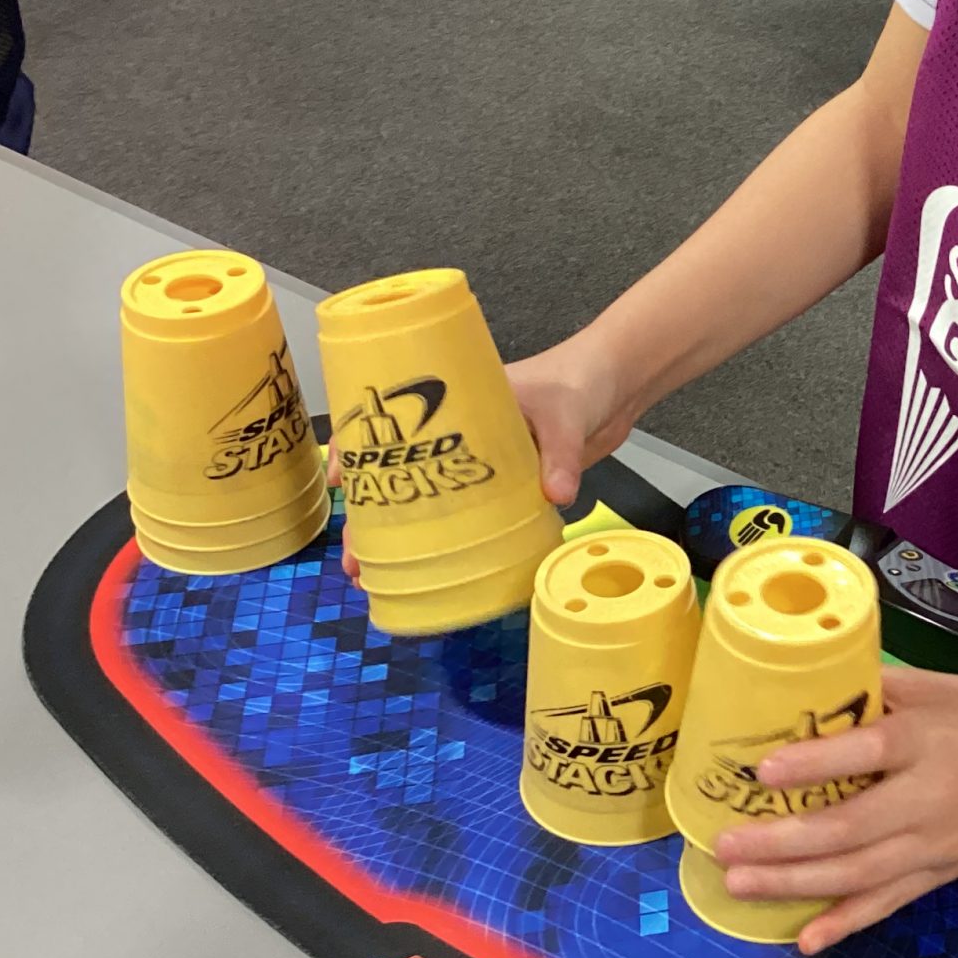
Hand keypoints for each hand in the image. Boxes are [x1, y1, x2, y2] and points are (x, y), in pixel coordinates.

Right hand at [329, 334, 636, 584]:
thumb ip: (561, 454)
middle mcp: (458, 434)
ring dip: (402, 537)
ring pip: (430, 500)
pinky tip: (437, 573)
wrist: (617, 383)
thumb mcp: (566, 414)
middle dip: (371, 518)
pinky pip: (470, 513)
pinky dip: (452, 540)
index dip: (355, 449)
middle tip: (357, 560)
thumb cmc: (580, 380)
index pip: (389, 421)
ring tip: (379, 577)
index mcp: (458, 402)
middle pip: (401, 475)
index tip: (340, 483)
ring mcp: (480, 461)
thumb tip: (555, 495)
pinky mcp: (508, 484)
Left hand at [711, 669, 957, 954]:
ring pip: (859, 874)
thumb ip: (877, 690)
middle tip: (724, 847)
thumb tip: (808, 687)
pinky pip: (891, 902)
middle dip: (781, 843)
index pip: (865, 754)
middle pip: (849, 829)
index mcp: (924, 739)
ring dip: (796, 884)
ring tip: (740, 885)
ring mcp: (936, 843)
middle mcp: (928, 797)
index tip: (762, 771)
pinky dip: (849, 923)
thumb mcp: (938, 687)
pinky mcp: (945, 871)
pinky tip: (807, 939)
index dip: (813, 764)